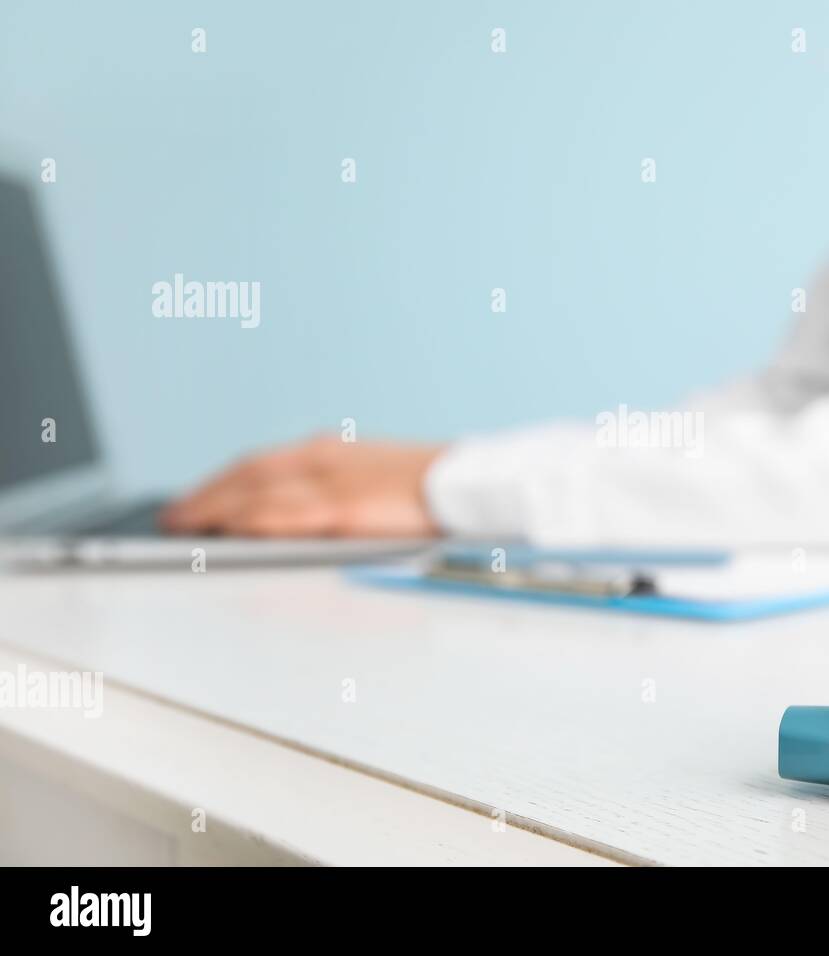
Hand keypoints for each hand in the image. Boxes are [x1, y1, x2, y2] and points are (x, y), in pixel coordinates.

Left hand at [160, 436, 443, 537]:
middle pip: (246, 475)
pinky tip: (225, 533)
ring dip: (211, 509)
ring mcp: (328, 482)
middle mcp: (321, 460)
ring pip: (252, 493)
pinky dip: (245, 522)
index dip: (224, 482)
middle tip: (174, 517)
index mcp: (331, 452)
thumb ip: (340, 495)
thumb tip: (310, 519)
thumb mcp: (379, 482)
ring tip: (183, 528)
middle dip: (206, 495)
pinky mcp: (339, 508)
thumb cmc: (435, 489)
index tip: (201, 497)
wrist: (469, 483)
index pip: (261, 465)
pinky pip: (279, 515)